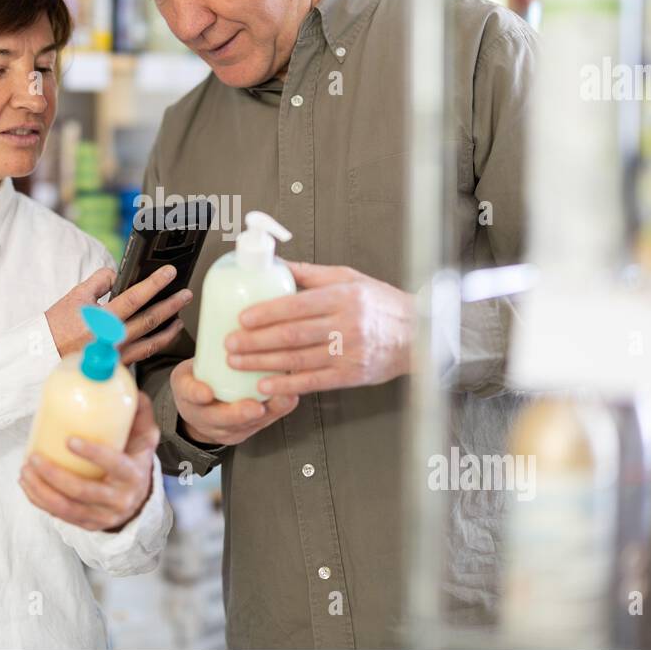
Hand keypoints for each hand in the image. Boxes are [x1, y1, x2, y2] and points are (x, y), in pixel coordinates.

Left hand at [20, 392, 158, 530]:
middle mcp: (119, 500)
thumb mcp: (145, 437)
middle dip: (54, 475)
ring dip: (41, 489)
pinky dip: (39, 500)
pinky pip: (59, 515)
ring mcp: (102, 516)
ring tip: (25, 469)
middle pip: (82, 491)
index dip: (92, 454)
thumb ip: (139, 412)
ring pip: (66, 507)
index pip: (114, 465)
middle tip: (34, 457)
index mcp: (134, 475)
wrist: (139, 498)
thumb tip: (128, 387)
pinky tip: (27, 484)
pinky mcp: (87, 524)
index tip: (69, 440)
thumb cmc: (135, 460)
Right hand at [45, 265, 190, 362]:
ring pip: (152, 342)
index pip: (136, 297)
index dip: (155, 283)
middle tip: (186, 294)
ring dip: (169, 329)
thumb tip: (118, 274)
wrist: (43, 356)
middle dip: (172, 305)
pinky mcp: (117, 366)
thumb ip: (100, 281)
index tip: (170, 272)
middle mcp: (114, 338)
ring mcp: (117, 355)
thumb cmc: (57, 325)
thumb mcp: (75, 295)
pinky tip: (162, 338)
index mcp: (103, 318)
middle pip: (151, 319)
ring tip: (180, 319)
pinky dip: (155, 345)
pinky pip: (142, 355)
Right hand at [170, 358, 298, 446]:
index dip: (197, 394)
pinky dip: (278, 410)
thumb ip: (201, 355)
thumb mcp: (188, 369)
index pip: (190, 395)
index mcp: (187, 396)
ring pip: (248, 425)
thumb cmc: (197, 382)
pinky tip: (291, 396)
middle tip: (255, 406)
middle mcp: (205, 418)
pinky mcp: (247, 431)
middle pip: (223, 420)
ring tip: (285, 397)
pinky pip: (263, 424)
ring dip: (269, 411)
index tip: (206, 393)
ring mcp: (227, 429)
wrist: (199, 411)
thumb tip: (224, 314)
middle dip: (240, 413)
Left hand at [224, 262, 412, 395]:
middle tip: (229, 343)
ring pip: (298, 359)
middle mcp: (347, 324)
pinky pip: (313, 382)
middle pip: (292, 334)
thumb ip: (311, 274)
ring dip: (263, 362)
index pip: (297, 305)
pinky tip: (265, 385)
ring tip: (237, 362)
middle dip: (255, 340)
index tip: (242, 318)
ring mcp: (350, 352)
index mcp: (343, 297)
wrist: (421, 335)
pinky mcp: (352, 375)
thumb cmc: (382, 304)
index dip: (266, 313)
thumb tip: (276, 264)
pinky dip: (287, 385)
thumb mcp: (349, 278)